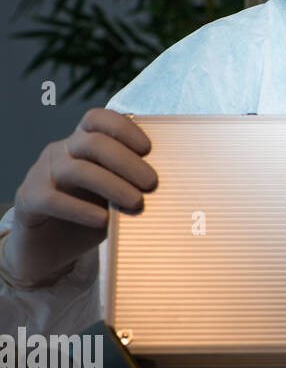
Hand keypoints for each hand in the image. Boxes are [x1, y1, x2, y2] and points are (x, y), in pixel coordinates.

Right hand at [1, 109, 157, 287]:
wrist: (49, 249)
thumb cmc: (90, 217)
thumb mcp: (116, 198)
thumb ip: (134, 186)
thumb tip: (175, 189)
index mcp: (83, 144)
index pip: (98, 119)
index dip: (123, 128)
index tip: (149, 149)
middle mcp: (61, 152)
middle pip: (93, 142)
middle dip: (127, 162)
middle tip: (152, 183)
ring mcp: (42, 173)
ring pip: (77, 170)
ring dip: (112, 185)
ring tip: (136, 203)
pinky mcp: (29, 199)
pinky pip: (53, 199)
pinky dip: (81, 209)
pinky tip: (103, 220)